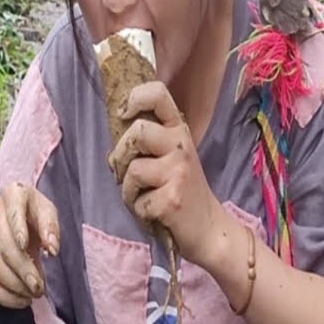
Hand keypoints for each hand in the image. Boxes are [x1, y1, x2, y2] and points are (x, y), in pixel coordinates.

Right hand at [0, 181, 60, 308]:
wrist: (22, 217)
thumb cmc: (37, 213)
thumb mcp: (48, 211)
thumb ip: (50, 226)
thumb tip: (51, 249)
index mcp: (12, 195)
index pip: (13, 208)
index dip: (17, 227)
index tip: (26, 245)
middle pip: (4, 245)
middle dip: (22, 268)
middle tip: (39, 286)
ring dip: (16, 284)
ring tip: (35, 294)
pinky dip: (6, 296)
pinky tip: (23, 301)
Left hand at [107, 81, 227, 268]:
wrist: (209, 228)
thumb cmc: (179, 190)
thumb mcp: (169, 157)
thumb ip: (148, 141)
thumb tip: (114, 134)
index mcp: (178, 131)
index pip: (158, 94)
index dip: (135, 98)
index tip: (124, 114)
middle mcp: (181, 146)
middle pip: (138, 132)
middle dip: (121, 155)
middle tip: (127, 173)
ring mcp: (178, 172)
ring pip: (132, 170)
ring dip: (128, 190)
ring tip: (145, 196)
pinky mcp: (172, 199)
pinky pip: (136, 200)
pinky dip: (138, 210)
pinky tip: (154, 212)